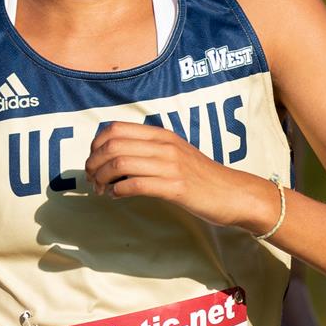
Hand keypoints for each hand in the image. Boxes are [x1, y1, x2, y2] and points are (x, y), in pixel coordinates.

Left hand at [84, 122, 273, 230]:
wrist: (233, 193)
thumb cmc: (201, 177)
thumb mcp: (174, 154)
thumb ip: (149, 151)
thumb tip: (114, 157)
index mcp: (161, 135)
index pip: (115, 129)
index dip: (95, 145)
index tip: (94, 162)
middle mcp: (164, 146)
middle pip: (112, 146)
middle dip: (93, 164)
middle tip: (92, 180)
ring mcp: (170, 166)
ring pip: (120, 164)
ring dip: (102, 179)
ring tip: (101, 190)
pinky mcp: (176, 187)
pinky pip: (136, 184)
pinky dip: (118, 191)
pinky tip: (117, 196)